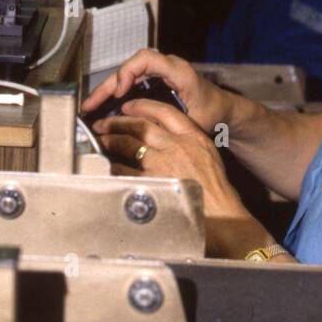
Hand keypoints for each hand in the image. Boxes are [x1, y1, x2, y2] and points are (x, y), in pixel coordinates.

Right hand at [82, 48, 229, 134]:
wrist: (223, 109)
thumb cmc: (212, 113)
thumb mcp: (194, 121)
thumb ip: (171, 121)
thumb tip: (142, 128)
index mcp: (178, 71)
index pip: (147, 59)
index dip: (129, 72)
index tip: (119, 92)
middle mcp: (166, 67)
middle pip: (129, 68)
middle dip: (108, 86)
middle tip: (90, 105)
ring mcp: (158, 73)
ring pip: (126, 75)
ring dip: (107, 90)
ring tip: (89, 108)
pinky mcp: (153, 82)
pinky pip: (130, 83)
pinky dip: (115, 95)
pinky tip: (102, 109)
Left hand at [92, 99, 246, 218]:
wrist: (222, 215)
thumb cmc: (216, 190)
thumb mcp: (207, 156)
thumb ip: (188, 143)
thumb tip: (166, 139)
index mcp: (193, 137)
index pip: (165, 111)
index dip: (143, 106)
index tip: (129, 106)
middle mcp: (176, 146)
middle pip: (141, 125)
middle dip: (118, 122)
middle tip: (104, 123)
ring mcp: (162, 164)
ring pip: (129, 144)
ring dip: (111, 140)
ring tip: (100, 140)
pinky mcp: (151, 183)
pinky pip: (124, 170)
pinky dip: (113, 165)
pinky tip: (105, 165)